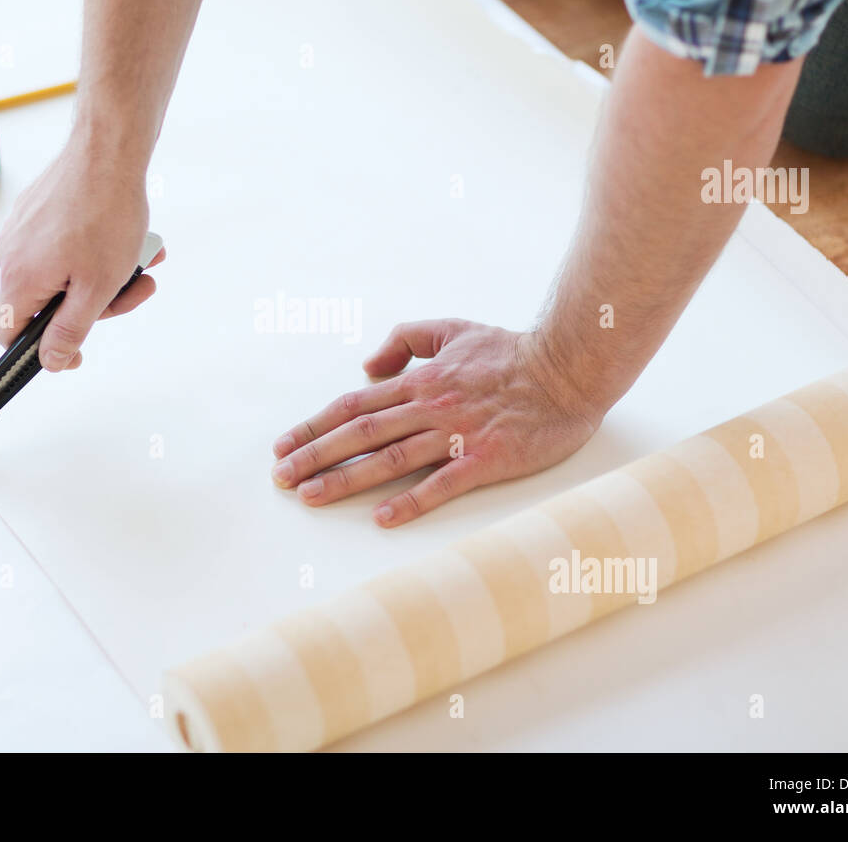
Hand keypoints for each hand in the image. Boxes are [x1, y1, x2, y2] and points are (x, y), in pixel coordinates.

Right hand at [0, 142, 162, 370]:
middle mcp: (12, 255)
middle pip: (48, 304)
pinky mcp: (38, 212)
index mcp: (18, 279)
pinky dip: (97, 250)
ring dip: (106, 274)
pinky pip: (65, 246)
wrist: (108, 151)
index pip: (9, 334)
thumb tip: (50, 361)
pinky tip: (129, 240)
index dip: (39, 351)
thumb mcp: (96, 288)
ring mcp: (24, 230)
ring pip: (64, 273)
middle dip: (97, 302)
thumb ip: (70, 331)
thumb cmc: (105, 214)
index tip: (72, 352)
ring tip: (143, 258)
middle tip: (135, 287)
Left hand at [271, 320, 600, 526]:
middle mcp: (429, 407)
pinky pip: (441, 484)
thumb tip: (368, 364)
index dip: (313, 426)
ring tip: (311, 496)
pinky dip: (410, 501)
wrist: (567, 368)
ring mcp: (456, 435)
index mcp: (419, 380)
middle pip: (359, 433)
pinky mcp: (485, 459)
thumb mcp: (451, 329)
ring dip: (346, 479)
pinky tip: (382, 519)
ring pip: (389, 459)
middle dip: (314, 456)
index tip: (283, 446)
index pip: (353, 404)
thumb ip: (406, 339)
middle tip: (280, 479)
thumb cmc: (510, 351)